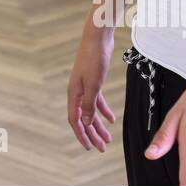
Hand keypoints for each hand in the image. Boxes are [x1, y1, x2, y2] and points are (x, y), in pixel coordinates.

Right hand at [67, 24, 116, 151]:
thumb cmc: (94, 58)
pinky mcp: (94, 81)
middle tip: (102, 148)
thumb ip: (89, 104)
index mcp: (74, 94)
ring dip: (98, 125)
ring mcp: (85, 86)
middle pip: (84, 118)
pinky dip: (104, 111)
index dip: (81, 135)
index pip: (75, 120)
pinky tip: (111, 119)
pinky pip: (97, 101)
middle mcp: (77, 92)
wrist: (97, 37)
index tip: (89, 148)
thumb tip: (86, 123)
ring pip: (91, 111)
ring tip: (108, 138)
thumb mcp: (93, 84)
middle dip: (92, 134)